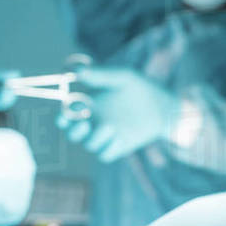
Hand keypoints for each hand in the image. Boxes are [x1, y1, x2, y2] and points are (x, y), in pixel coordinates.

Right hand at [56, 67, 179, 162]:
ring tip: (111, 126)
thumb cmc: (140, 88)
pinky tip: (119, 138)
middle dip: (74, 130)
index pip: (66, 114)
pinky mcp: (117, 147)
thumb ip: (99, 75)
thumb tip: (76, 71)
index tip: (66, 113)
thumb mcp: (121, 78)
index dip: (62, 116)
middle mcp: (92, 123)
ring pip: (89, 144)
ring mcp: (104, 137)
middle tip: (84, 122)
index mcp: (87, 105)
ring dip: (95, 138)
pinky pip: (105, 155)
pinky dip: (108, 149)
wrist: (163, 106)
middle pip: (72, 133)